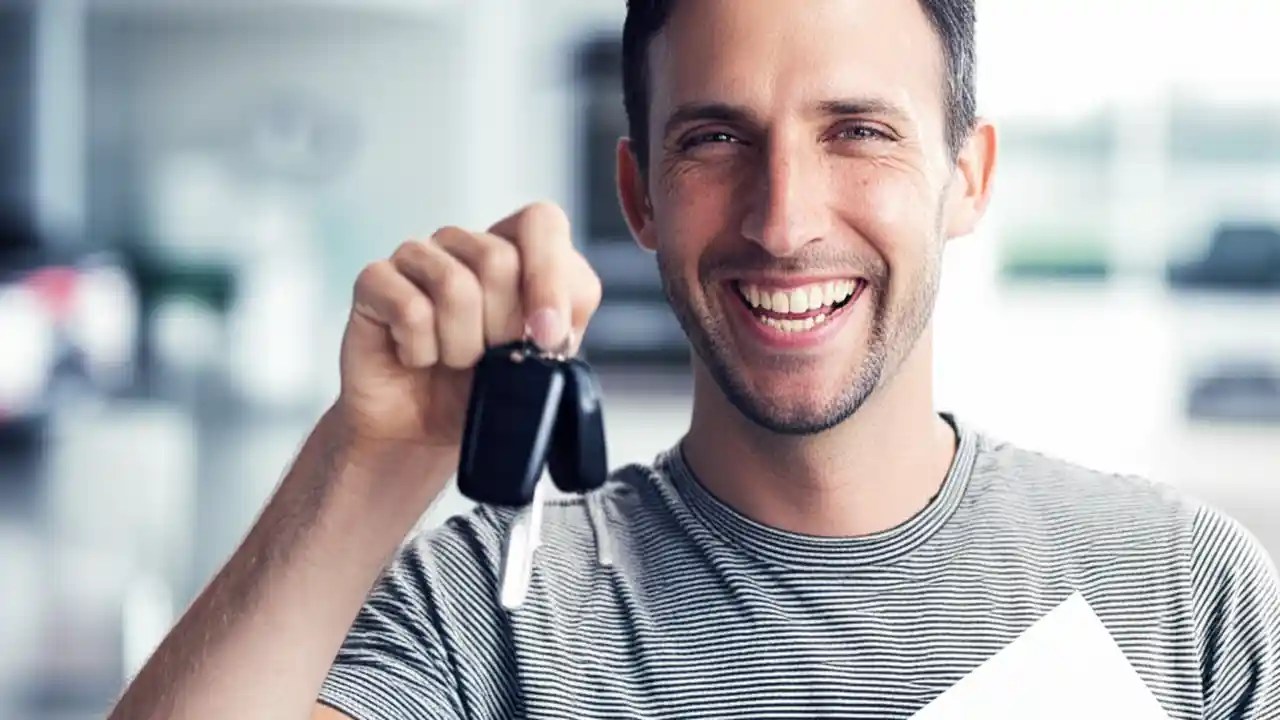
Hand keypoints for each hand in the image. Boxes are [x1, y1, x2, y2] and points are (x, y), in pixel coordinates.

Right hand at [332, 201, 602, 453]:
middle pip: (497, 258)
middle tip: (489, 360)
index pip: (541, 221)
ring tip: (451, 362)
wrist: (420, 434)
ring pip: (454, 284)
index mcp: (516, 252)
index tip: (548, 338)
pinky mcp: (375, 281)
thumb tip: (553, 322)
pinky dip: (421, 350)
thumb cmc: (481, 391)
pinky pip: (409, 308)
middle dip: (501, 327)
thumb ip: (561, 328)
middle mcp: (466, 245)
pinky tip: (415, 359)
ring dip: (461, 346)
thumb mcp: (541, 364)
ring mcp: (417, 257)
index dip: (549, 276)